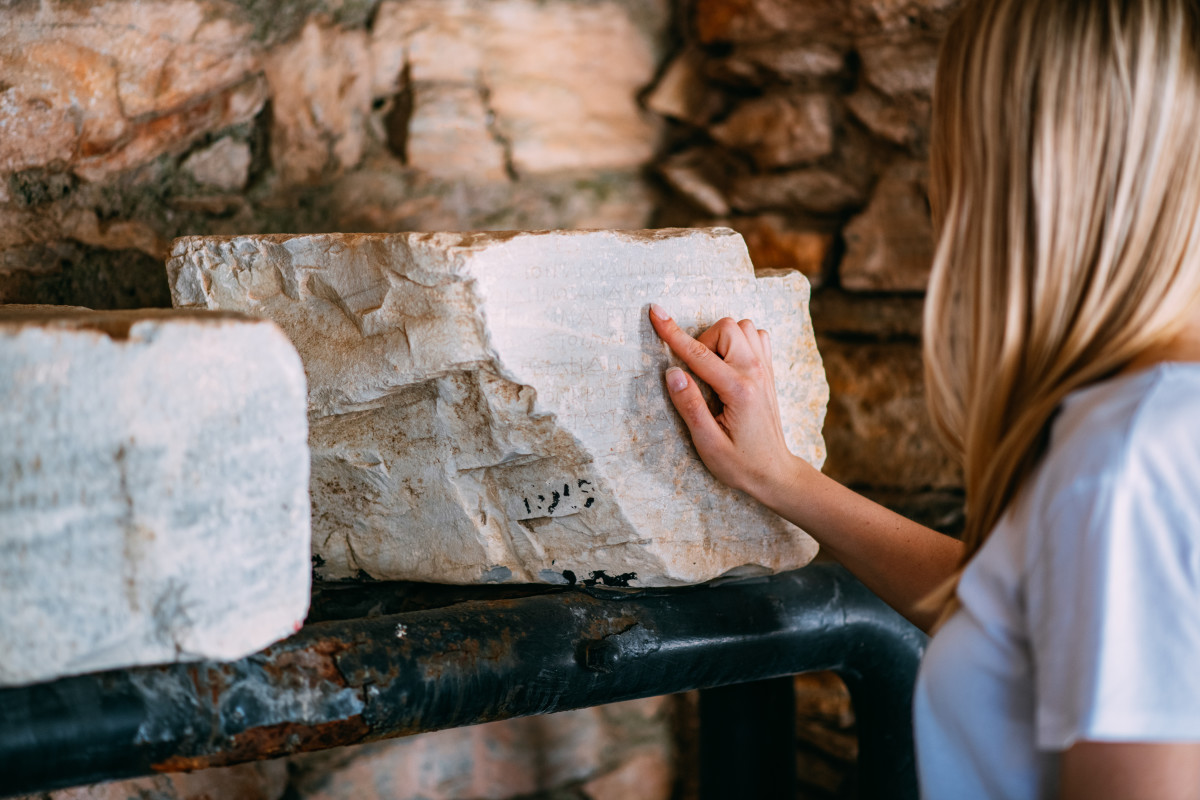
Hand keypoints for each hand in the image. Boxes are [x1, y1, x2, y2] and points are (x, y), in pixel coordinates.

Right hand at [648, 302, 798, 501]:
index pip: (699, 355)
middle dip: (703, 342)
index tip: (655, 312)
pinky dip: (739, 341)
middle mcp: (756, 373)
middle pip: (726, 328)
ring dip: (721, 340)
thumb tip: (672, 372)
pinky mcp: (768, 371)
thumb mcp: (708, 444)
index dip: (672, 333)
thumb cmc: (740, 463)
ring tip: (713, 369)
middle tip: (697, 374)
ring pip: (742, 327)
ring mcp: (765, 370)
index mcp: (739, 390)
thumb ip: (690, 406)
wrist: (774, 472)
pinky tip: (729, 364)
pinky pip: (756, 336)